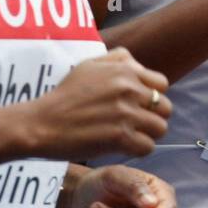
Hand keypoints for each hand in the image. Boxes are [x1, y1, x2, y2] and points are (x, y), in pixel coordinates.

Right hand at [32, 47, 171, 159]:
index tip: (139, 106)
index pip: (162, 84)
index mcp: (124, 70)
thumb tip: (139, 65)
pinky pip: (148, 146)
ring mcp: (125, 113)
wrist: (41, 123)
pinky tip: (124, 146)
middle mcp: (129, 89)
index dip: (153, 97)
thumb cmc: (64, 96)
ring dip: (148, 134)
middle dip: (154, 117)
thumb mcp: (88, 65)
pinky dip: (138, 149)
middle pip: (165, 108)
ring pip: (160, 128)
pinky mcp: (119, 137)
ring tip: (131, 136)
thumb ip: (117, 59)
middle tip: (136, 124)